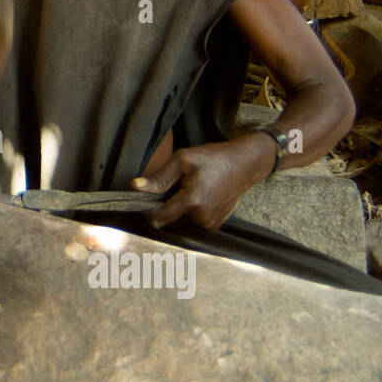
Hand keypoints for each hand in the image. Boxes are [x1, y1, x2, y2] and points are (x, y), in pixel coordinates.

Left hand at [132, 137, 273, 231]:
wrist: (245, 164)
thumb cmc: (213, 158)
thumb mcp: (183, 160)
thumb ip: (159, 177)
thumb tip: (136, 187)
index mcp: (192, 201)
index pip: (158, 218)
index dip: (148, 209)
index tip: (147, 197)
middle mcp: (201, 217)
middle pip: (169, 218)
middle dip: (166, 204)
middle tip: (176, 185)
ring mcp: (210, 223)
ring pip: (180, 219)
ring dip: (180, 206)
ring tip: (192, 187)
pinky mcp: (215, 224)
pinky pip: (193, 220)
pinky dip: (192, 210)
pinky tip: (201, 194)